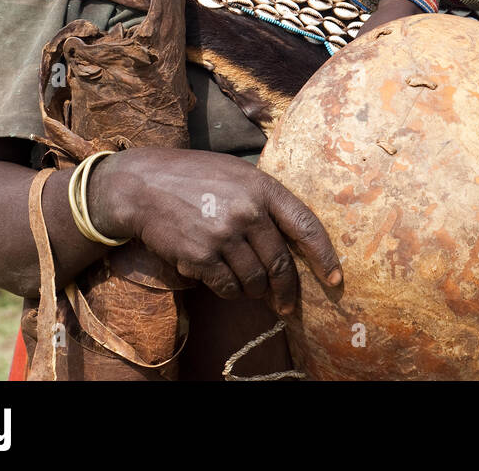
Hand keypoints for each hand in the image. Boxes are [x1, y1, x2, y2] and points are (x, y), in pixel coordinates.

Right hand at [86, 146, 340, 316]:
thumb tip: (292, 240)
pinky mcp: (200, 256)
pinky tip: (227, 284)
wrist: (142, 185)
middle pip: (281, 263)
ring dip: (256, 291)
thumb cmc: (195, 177)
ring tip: (251, 289)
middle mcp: (247, 212)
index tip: (335, 279)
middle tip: (288, 305)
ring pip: (255, 280)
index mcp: (263, 188)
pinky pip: (228, 287)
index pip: (306, 226)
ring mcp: (224, 235)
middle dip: (287, 290)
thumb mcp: (238, 173)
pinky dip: (231, 292)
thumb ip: (265, 200)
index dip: (324, 257)